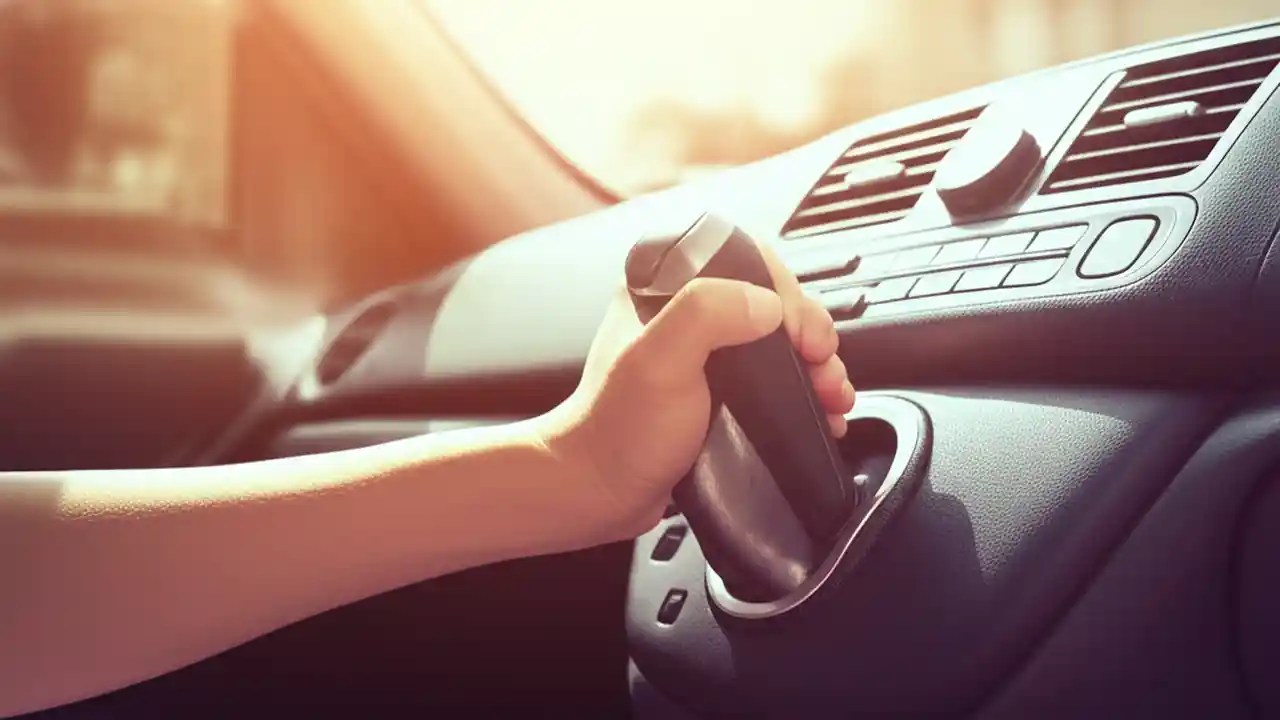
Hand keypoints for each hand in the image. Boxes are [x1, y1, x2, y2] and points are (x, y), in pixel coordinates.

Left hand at [539, 242, 854, 542]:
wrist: (598, 492)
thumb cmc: (618, 431)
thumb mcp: (659, 362)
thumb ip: (707, 315)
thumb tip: (768, 305)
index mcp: (664, 289)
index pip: (746, 261)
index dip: (787, 293)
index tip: (803, 334)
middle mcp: (683, 314)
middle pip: (770, 303)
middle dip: (810, 334)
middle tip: (824, 367)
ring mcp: (701, 355)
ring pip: (775, 344)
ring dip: (814, 366)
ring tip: (833, 395)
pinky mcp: (714, 393)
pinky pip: (770, 381)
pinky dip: (801, 392)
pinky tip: (819, 412)